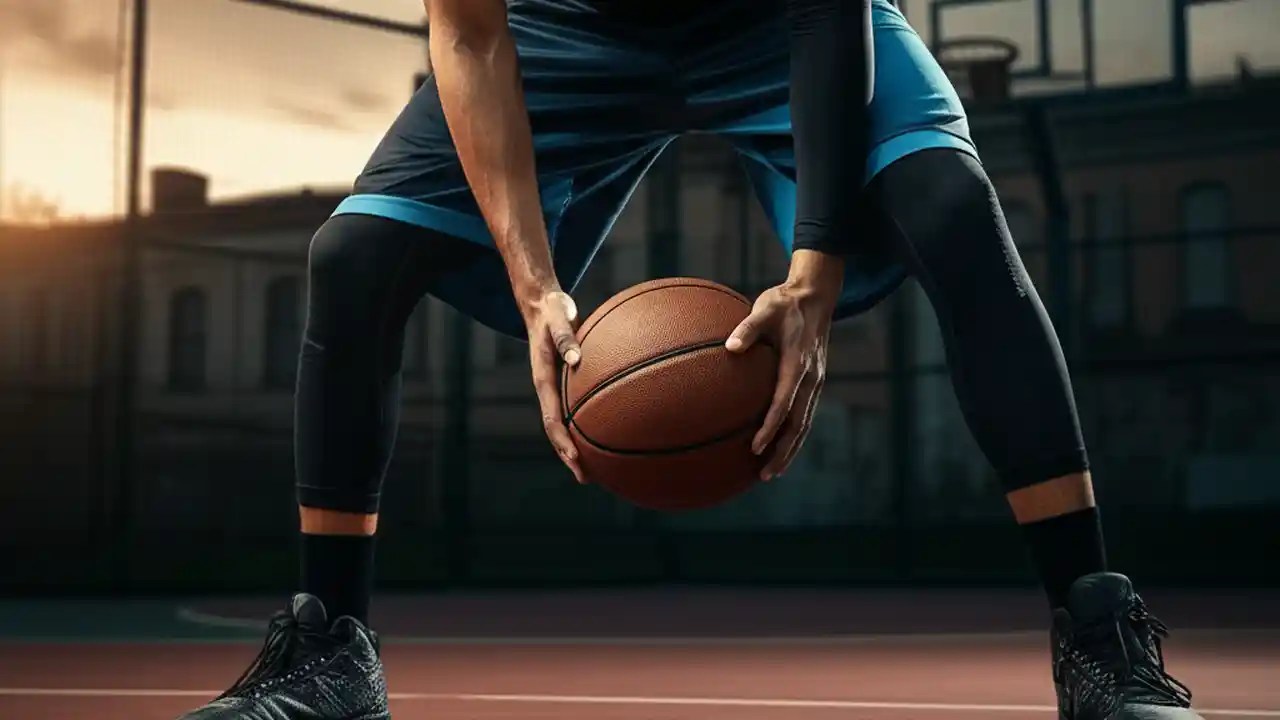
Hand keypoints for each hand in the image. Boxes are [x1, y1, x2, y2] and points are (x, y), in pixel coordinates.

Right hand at [524, 288, 587, 483]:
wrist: (543, 304)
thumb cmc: (553, 310)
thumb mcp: (558, 317)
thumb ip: (566, 336)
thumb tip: (575, 357)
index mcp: (543, 378)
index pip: (552, 418)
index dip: (562, 440)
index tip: (574, 458)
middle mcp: (547, 388)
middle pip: (556, 431)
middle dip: (569, 456)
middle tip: (586, 478)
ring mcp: (555, 388)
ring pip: (563, 425)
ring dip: (575, 448)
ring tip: (593, 470)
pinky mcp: (564, 383)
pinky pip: (572, 410)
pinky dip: (584, 427)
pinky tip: (602, 435)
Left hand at [725, 252, 842, 480]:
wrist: (815, 296)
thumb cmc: (784, 303)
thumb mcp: (764, 308)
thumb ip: (747, 328)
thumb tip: (730, 347)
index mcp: (798, 363)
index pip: (784, 403)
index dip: (770, 427)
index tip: (756, 447)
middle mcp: (811, 377)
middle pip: (798, 424)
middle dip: (783, 452)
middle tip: (764, 475)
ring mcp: (815, 382)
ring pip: (804, 424)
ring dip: (789, 450)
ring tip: (771, 472)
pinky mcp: (814, 382)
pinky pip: (804, 415)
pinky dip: (793, 436)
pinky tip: (778, 448)